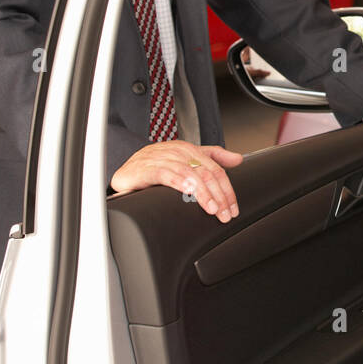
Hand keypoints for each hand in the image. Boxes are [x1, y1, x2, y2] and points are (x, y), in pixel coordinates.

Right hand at [110, 140, 242, 222]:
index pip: (215, 169)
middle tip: (226, 213)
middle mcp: (177, 152)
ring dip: (203, 193)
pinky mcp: (144, 169)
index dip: (227, 189)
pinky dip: (178, 181)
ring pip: (189, 173)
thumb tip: (238, 159)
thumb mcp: (186, 158)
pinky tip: (187, 190)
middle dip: (219, 195)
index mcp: (189, 150)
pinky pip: (164, 173)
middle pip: (206, 172)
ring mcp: (161, 159)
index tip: (233, 208)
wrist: (124, 170)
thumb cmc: (155, 165)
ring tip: (212, 209)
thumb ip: (213, 157)